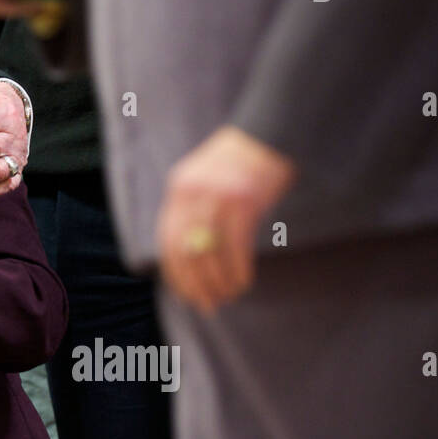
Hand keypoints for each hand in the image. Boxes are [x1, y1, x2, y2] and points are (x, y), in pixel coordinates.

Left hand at [155, 126, 296, 315]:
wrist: (269, 133)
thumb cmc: (240, 161)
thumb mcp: (204, 178)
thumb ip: (194, 208)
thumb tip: (192, 255)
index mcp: (179, 188)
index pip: (168, 240)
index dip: (175, 272)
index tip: (185, 294)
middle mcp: (193, 193)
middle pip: (186, 250)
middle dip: (195, 284)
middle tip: (207, 305)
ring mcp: (218, 196)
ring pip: (210, 253)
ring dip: (219, 281)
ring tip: (228, 295)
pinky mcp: (245, 201)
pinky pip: (236, 246)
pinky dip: (238, 270)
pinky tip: (244, 282)